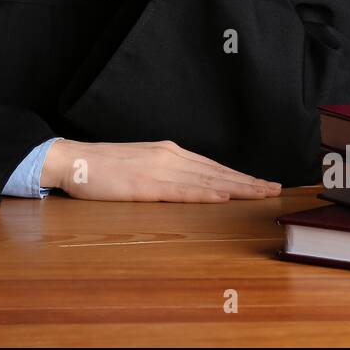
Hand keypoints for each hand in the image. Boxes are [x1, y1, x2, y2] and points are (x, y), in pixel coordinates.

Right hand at [41, 138, 282, 201]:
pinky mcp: (146, 186)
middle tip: (274, 189)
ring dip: (237, 187)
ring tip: (261, 193)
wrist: (75, 160)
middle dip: (248, 181)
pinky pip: (182, 191)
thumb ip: (164, 172)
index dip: (239, 176)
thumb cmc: (104, 166)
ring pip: (207, 180)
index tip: (261, 183)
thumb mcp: (141, 164)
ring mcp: (159, 170)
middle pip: (217, 172)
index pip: (212, 166)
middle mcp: (170, 157)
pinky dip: (206, 193)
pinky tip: (223, 196)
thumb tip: (187, 182)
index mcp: (169, 153)